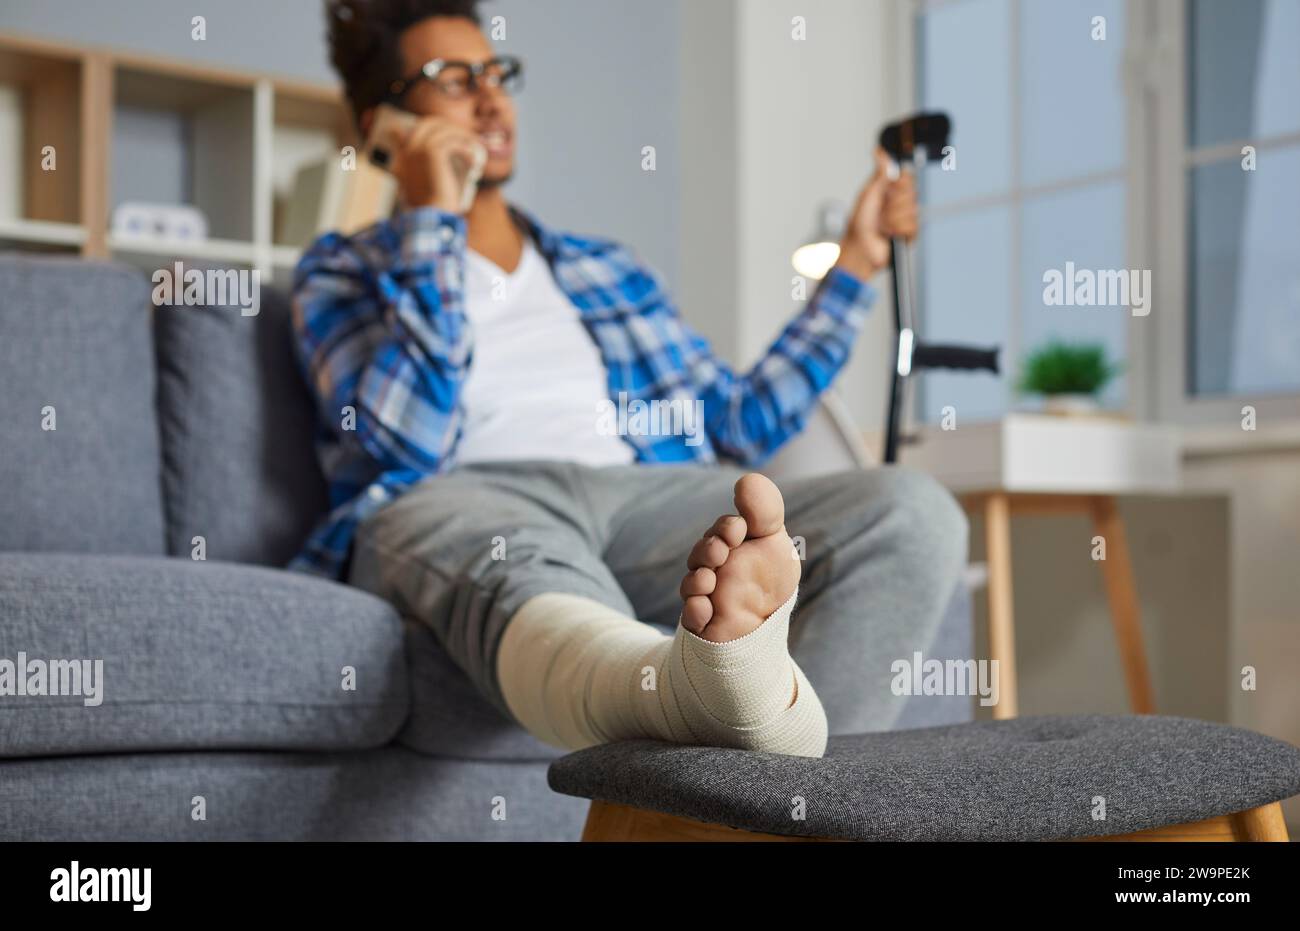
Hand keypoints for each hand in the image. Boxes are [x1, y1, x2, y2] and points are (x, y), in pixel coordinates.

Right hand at [388, 115, 483, 213]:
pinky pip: (453, 142)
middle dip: (450, 127)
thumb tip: (454, 155)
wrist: (432, 214)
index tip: (452, 135)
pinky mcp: (432, 153)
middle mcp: (408, 149)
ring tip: (475, 147)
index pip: (411, 129)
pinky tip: (474, 160)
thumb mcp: (430, 183)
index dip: (431, 126)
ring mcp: (418, 148)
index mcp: (403, 156)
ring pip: (444, 130)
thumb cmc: (434, 203)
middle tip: (467, 137)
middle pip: (430, 122)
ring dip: (462, 136)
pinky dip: (466, 149)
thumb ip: (435, 168)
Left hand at [835, 148, 918, 280]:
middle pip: (912, 193)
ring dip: (893, 219)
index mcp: (891, 191)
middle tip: (881, 210)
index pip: (908, 178)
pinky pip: (913, 226)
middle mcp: (899, 203)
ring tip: (882, 225)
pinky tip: (889, 234)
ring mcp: (905, 218)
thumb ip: (879, 172)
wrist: (860, 247)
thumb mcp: (869, 193)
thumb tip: (879, 151)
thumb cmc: (859, 222)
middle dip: (894, 203)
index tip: (890, 188)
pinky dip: (898, 230)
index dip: (901, 183)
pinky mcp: (909, 234)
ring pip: (912, 210)